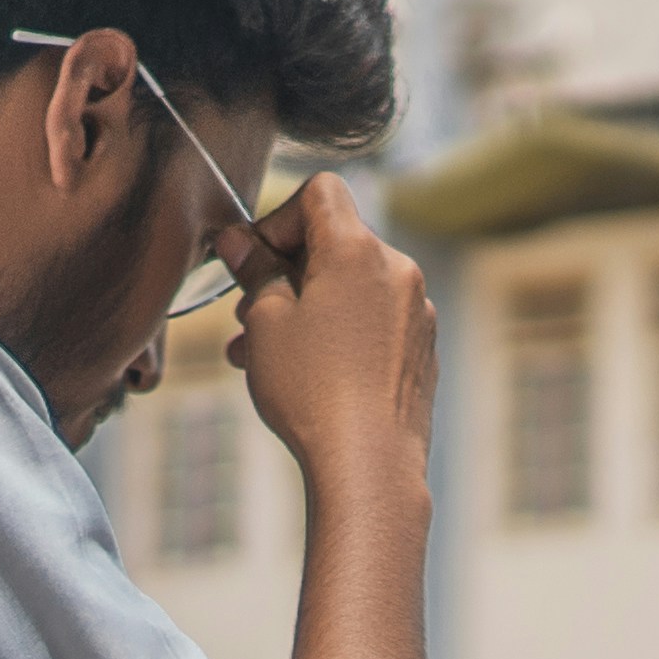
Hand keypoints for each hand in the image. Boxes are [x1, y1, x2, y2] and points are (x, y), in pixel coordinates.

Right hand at [223, 168, 432, 498]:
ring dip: (304, 308)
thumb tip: (238, 240)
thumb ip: (254, 270)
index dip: (278, 218)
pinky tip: (305, 375)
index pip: (320, 193)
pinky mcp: (420, 350)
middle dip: (286, 271)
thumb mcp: (266, 322)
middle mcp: (398, 271)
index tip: (252, 261)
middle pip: (335, 243)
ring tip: (260, 353)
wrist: (369, 465)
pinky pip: (372, 323)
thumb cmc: (311, 390)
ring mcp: (416, 312)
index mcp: (359, 250)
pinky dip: (337, 334)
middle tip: (246, 315)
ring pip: (349, 289)